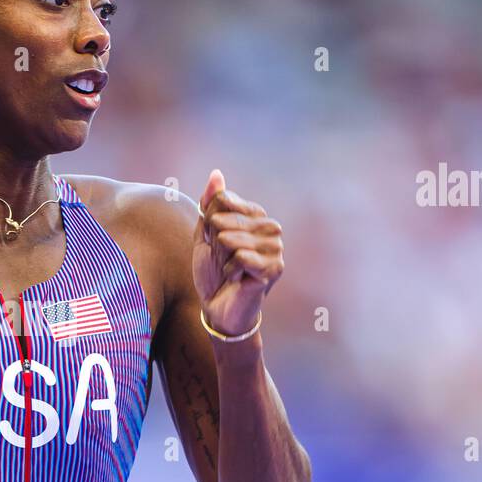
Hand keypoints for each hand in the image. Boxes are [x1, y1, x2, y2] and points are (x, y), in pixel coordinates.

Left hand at [192, 169, 283, 336]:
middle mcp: (271, 227)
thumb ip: (210, 204)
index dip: (208, 225)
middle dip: (213, 244)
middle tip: (223, 261)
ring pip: (229, 239)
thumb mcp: (206, 234)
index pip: (220, 201)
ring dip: (221, 259)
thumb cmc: (213, 271)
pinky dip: (229, 271)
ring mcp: (276, 247)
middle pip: (223, 219)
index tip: (215, 243)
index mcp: (256, 215)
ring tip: (230, 271)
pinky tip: (237, 279)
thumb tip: (216, 173)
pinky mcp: (275, 267)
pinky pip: (239, 258)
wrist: (219, 308)